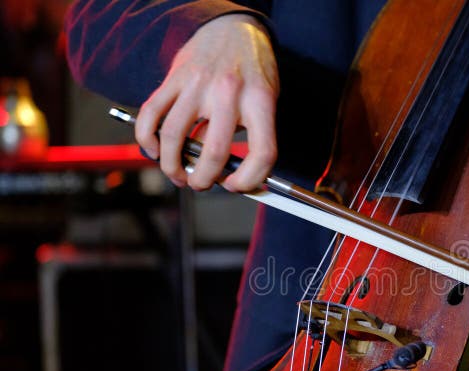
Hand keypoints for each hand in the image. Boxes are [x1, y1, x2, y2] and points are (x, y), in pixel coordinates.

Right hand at [135, 14, 278, 191]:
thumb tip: (231, 175)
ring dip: (172, 166)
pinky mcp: (174, 78)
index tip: (237, 186)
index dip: (250, 180)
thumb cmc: (252, 72)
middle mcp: (229, 93)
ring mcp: (198, 84)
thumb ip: (251, 136)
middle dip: (204, 180)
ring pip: (173, 138)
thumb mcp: (265, 101)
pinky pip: (150, 114)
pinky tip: (154, 149)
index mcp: (260, 101)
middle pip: (213, 153)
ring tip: (178, 174)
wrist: (232, 29)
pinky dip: (147, 139)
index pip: (262, 153)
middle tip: (202, 184)